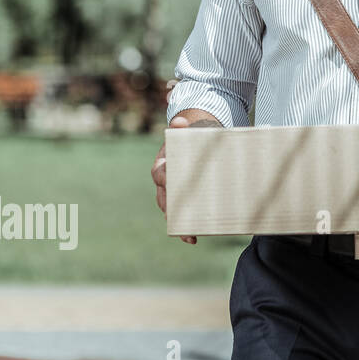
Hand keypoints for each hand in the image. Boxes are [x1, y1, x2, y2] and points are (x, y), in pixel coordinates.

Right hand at [152, 116, 196, 244]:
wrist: (197, 143)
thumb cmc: (192, 138)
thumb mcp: (188, 131)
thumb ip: (183, 127)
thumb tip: (180, 121)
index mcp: (162, 165)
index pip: (160, 174)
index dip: (165, 180)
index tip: (171, 184)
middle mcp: (164, 182)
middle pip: (164, 198)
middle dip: (171, 209)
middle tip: (180, 219)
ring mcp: (173, 193)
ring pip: (170, 210)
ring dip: (178, 223)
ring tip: (188, 235)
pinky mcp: (184, 200)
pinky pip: (181, 215)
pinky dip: (184, 228)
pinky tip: (192, 238)